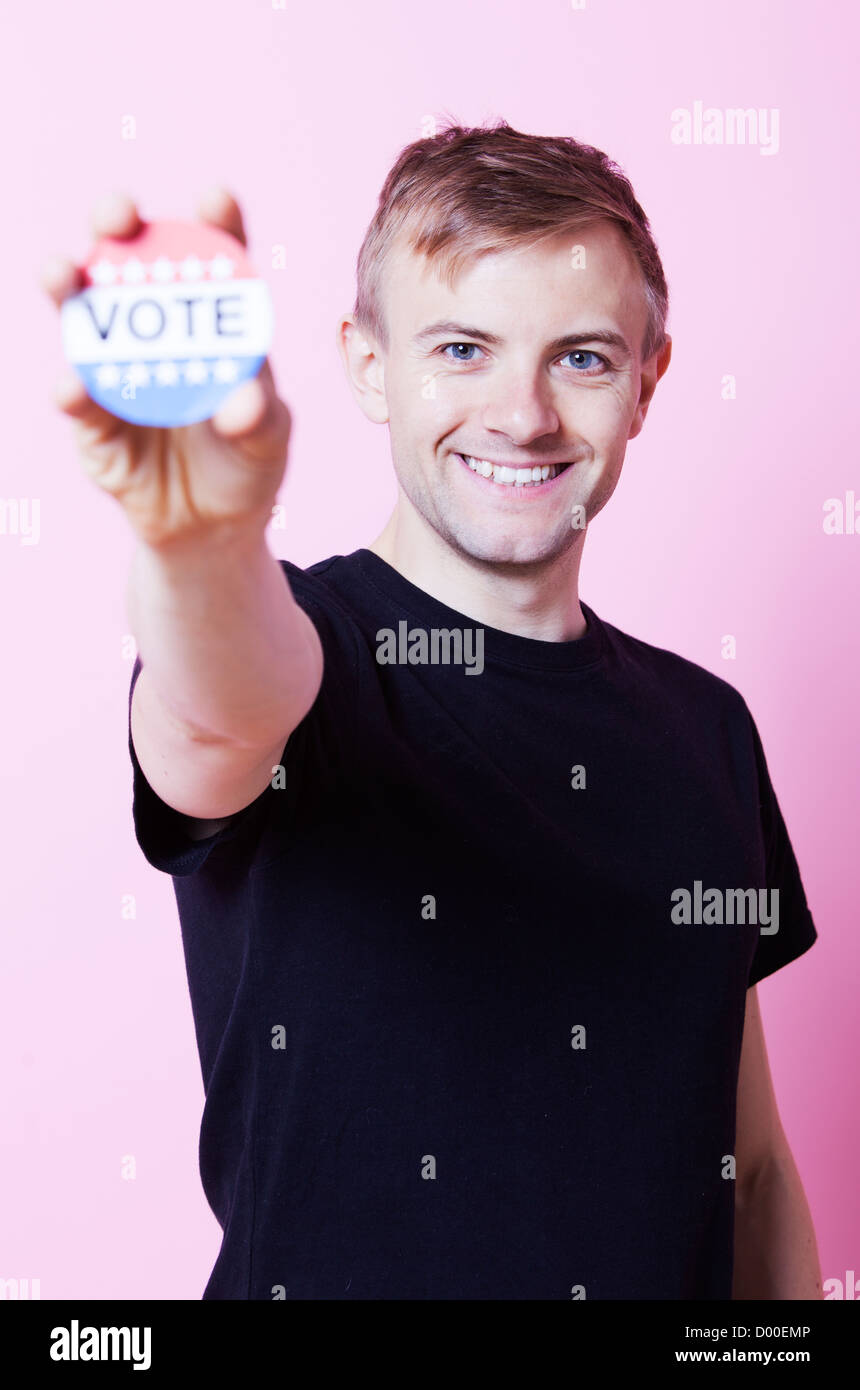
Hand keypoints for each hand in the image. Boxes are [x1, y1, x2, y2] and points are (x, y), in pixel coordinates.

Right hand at [40, 188, 289, 549]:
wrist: (213, 528)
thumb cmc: (247, 463)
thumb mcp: (268, 440)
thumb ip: (260, 418)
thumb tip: (241, 402)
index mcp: (211, 322)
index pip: (215, 259)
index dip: (215, 221)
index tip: (215, 197)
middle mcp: (155, 331)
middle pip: (131, 262)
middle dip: (119, 226)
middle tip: (119, 214)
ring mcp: (117, 371)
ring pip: (84, 314)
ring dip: (68, 286)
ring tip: (64, 273)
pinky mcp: (94, 422)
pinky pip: (79, 399)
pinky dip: (74, 389)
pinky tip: (75, 385)